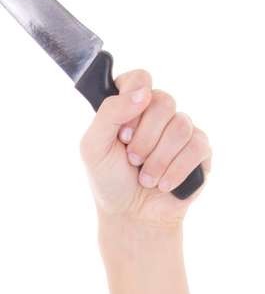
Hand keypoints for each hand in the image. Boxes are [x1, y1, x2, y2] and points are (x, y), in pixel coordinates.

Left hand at [78, 67, 210, 227]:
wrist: (131, 216)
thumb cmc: (109, 180)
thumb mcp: (93, 147)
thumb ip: (109, 113)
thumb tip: (143, 93)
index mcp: (130, 106)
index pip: (139, 78)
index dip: (133, 100)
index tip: (122, 131)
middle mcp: (157, 113)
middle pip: (163, 101)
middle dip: (143, 138)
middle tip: (132, 159)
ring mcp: (181, 129)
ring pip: (180, 126)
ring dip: (157, 159)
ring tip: (146, 177)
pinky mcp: (200, 149)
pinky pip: (196, 146)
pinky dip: (175, 171)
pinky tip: (164, 185)